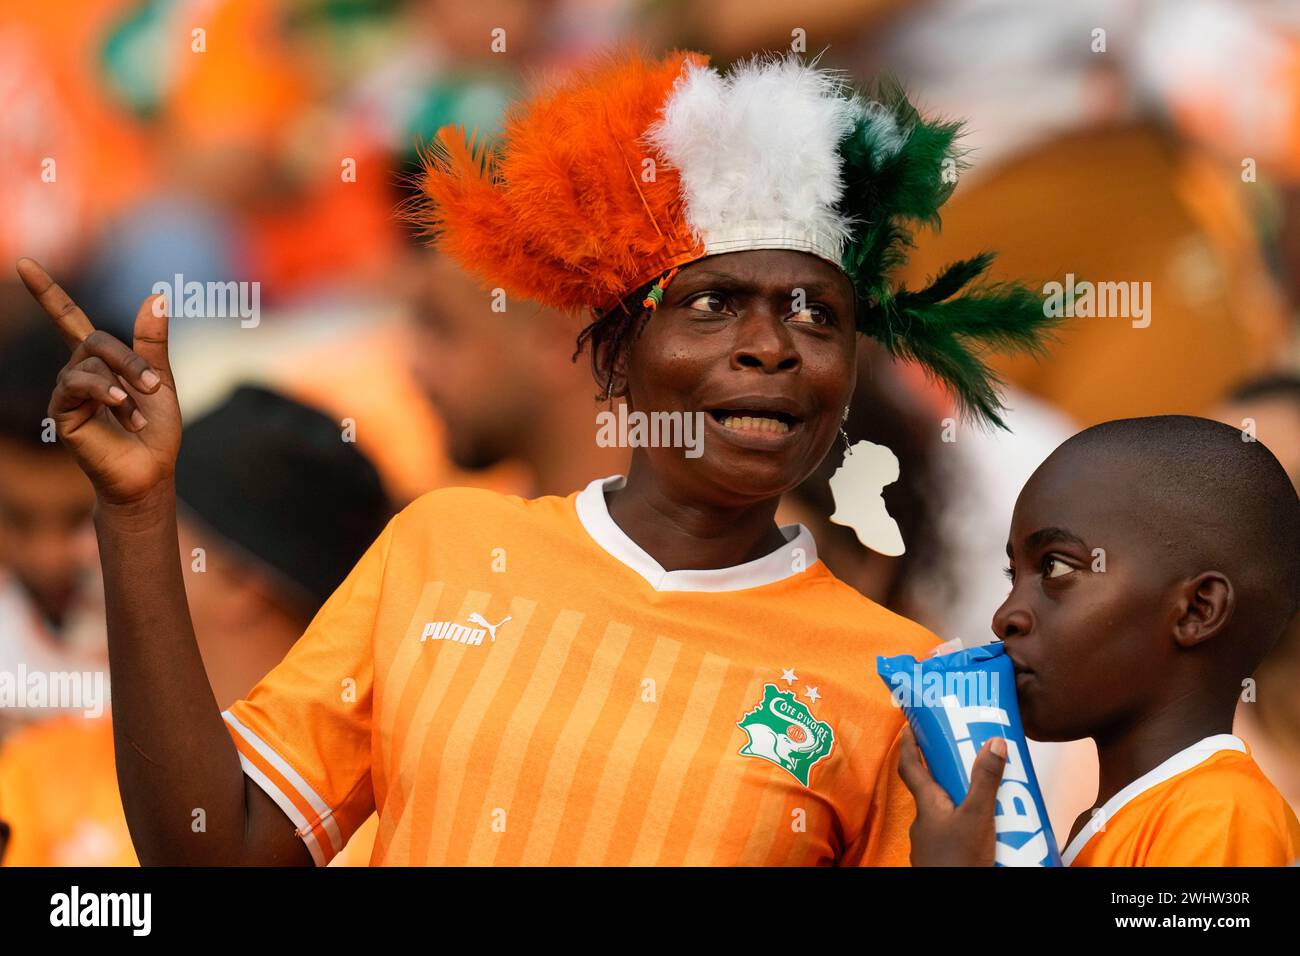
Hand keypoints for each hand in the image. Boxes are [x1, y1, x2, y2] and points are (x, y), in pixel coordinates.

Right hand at [16, 258, 180, 505]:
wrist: (150, 471)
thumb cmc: (156, 430)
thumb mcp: (161, 381)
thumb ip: (153, 342)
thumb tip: (157, 295)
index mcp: (101, 361)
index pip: (68, 318)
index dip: (47, 292)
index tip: (23, 262)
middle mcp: (78, 372)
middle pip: (96, 340)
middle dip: (130, 361)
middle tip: (154, 387)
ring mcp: (67, 392)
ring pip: (89, 363)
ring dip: (123, 384)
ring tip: (140, 414)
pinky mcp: (61, 412)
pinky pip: (76, 385)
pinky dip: (105, 392)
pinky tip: (123, 410)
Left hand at [898, 724, 1005, 865]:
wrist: (955, 901)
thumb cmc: (958, 859)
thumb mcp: (977, 816)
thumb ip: (985, 781)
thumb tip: (993, 741)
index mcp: (927, 804)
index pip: (910, 765)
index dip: (909, 743)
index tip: (911, 724)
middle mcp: (924, 820)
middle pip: (933, 788)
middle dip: (951, 773)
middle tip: (971, 758)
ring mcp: (930, 841)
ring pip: (945, 812)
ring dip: (962, 801)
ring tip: (990, 795)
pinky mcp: (942, 857)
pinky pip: (953, 833)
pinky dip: (967, 825)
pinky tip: (987, 830)